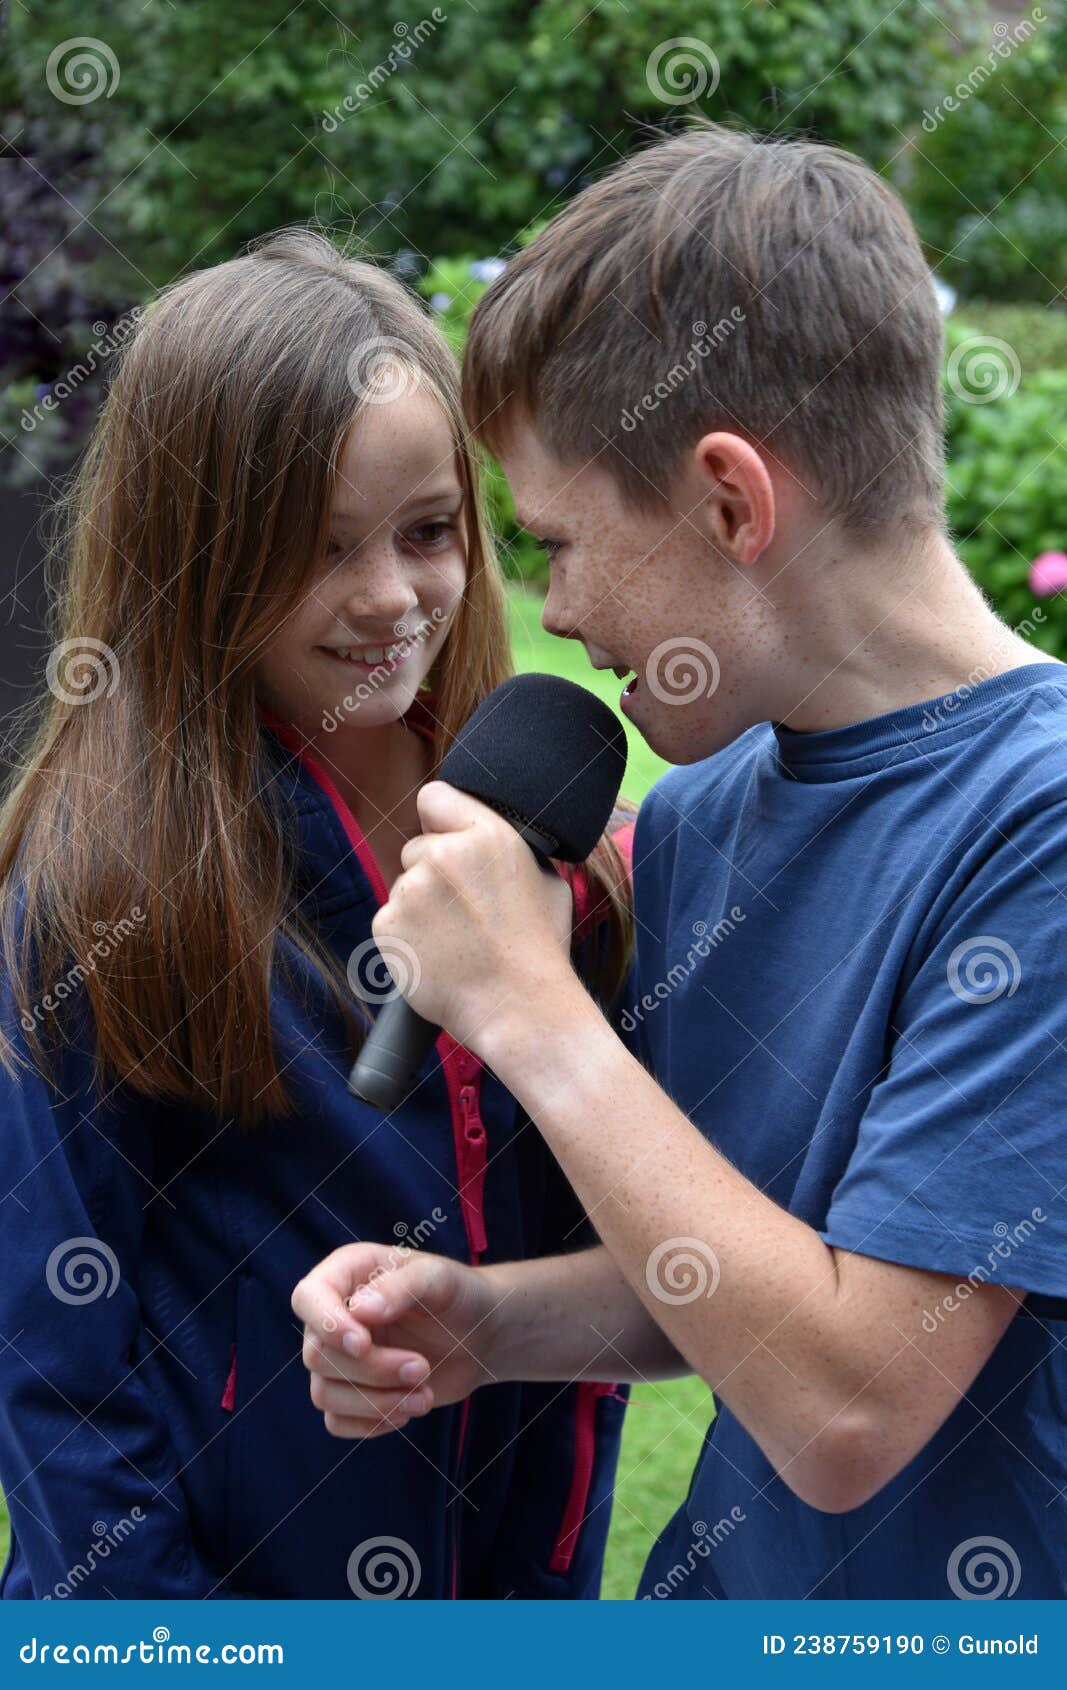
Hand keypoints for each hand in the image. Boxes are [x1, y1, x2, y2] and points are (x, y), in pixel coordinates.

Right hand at [291, 1244, 501, 1438]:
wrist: (480, 1335)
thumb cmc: (457, 1295)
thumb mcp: (438, 1280)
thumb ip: (400, 1287)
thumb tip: (360, 1310)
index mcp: (346, 1275)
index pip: (308, 1298)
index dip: (327, 1325)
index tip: (364, 1344)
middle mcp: (334, 1316)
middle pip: (319, 1356)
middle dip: (372, 1370)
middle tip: (422, 1368)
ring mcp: (339, 1358)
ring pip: (324, 1394)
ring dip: (376, 1402)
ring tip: (424, 1397)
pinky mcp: (351, 1394)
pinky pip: (337, 1421)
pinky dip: (372, 1423)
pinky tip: (408, 1410)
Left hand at [370, 781, 575, 1053]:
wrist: (519, 1008)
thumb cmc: (539, 949)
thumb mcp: (547, 880)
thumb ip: (510, 849)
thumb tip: (489, 840)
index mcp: (486, 835)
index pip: (435, 797)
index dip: (440, 820)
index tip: (446, 838)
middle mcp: (442, 855)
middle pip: (417, 847)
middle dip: (433, 873)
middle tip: (463, 910)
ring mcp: (410, 891)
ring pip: (404, 887)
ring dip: (421, 907)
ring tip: (456, 940)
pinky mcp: (387, 925)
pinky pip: (390, 919)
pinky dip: (406, 936)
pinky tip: (438, 955)